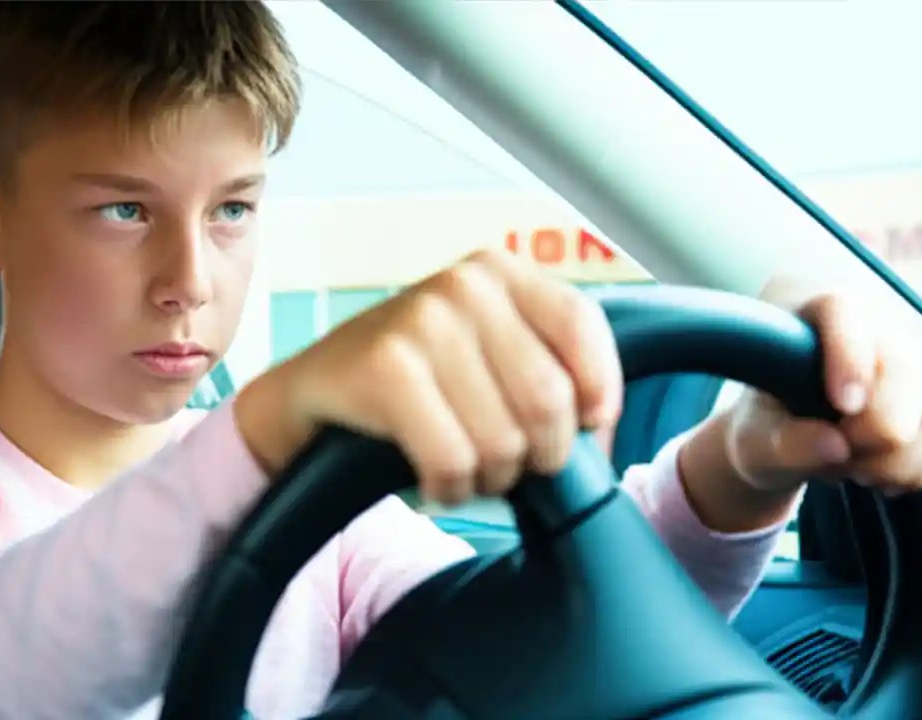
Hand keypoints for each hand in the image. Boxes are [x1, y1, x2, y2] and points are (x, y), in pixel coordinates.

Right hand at [234, 249, 620, 505]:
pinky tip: (435, 480)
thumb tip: (604, 426)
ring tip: (467, 470)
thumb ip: (550, 368)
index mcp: (501, 271)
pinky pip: (452, 459)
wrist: (317, 391)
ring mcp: (422, 320)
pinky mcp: (385, 368)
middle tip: (508, 465)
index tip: (581, 429)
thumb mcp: (488, 352)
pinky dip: (450, 489)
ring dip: (490, 480)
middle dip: (537, 455)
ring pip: (503, 440)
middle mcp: (465, 284)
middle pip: (549, 399)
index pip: (581, 327)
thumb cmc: (420, 381)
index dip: (595, 394)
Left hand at [723, 291, 921, 497]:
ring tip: (841, 459)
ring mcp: (915, 363)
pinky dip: (902, 473)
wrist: (788, 434)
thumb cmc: (764, 424)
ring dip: (884, 461)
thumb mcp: (754, 440)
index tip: (844, 405)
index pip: (842, 311)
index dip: (850, 357)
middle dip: (872, 431)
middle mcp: (876, 328)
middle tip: (834, 450)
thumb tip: (836, 446)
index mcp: (814, 313)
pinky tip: (866, 466)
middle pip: (906, 369)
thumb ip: (784, 442)